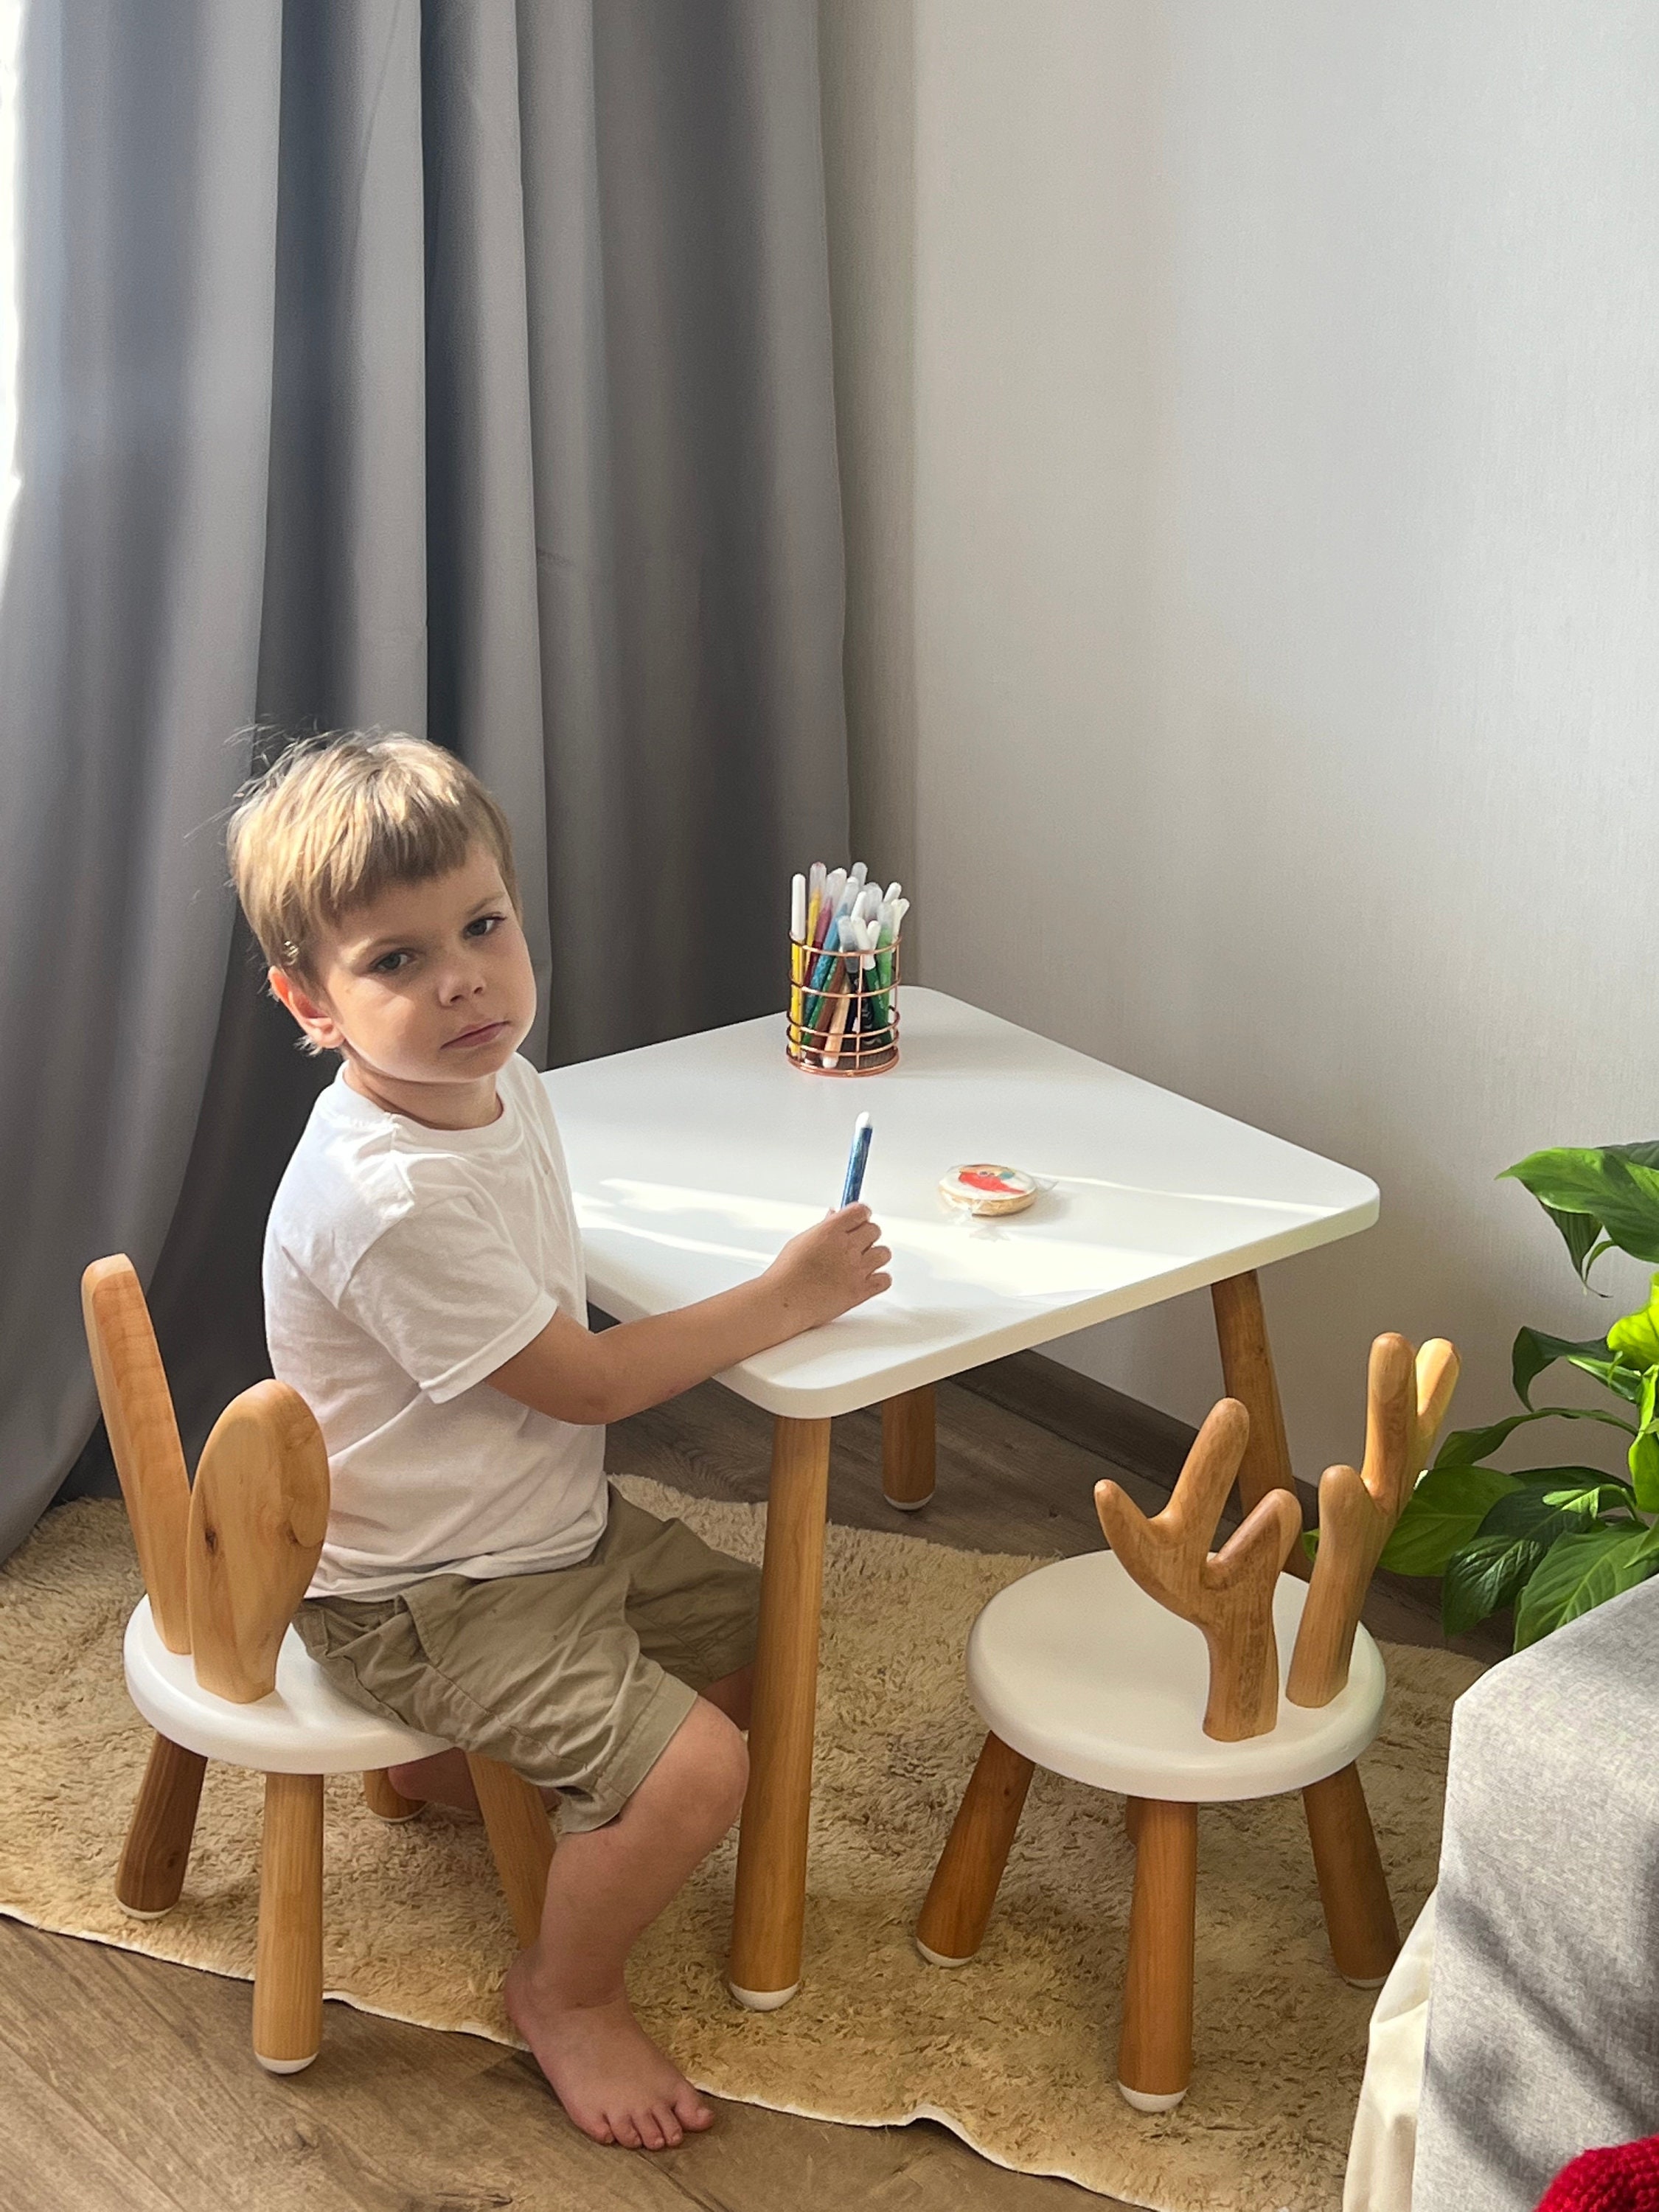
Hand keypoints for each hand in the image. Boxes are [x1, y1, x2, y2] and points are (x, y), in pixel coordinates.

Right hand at [764, 1205, 890, 1332]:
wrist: (783, 1301)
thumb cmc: (786, 1273)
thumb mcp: (801, 1241)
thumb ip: (822, 1228)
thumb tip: (834, 1216)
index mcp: (831, 1231)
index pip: (860, 1211)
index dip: (861, 1214)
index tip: (859, 1219)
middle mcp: (847, 1247)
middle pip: (874, 1230)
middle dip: (867, 1235)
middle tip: (856, 1243)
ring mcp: (856, 1269)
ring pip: (884, 1253)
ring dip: (875, 1256)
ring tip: (861, 1262)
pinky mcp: (861, 1291)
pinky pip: (885, 1280)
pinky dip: (879, 1280)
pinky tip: (866, 1279)